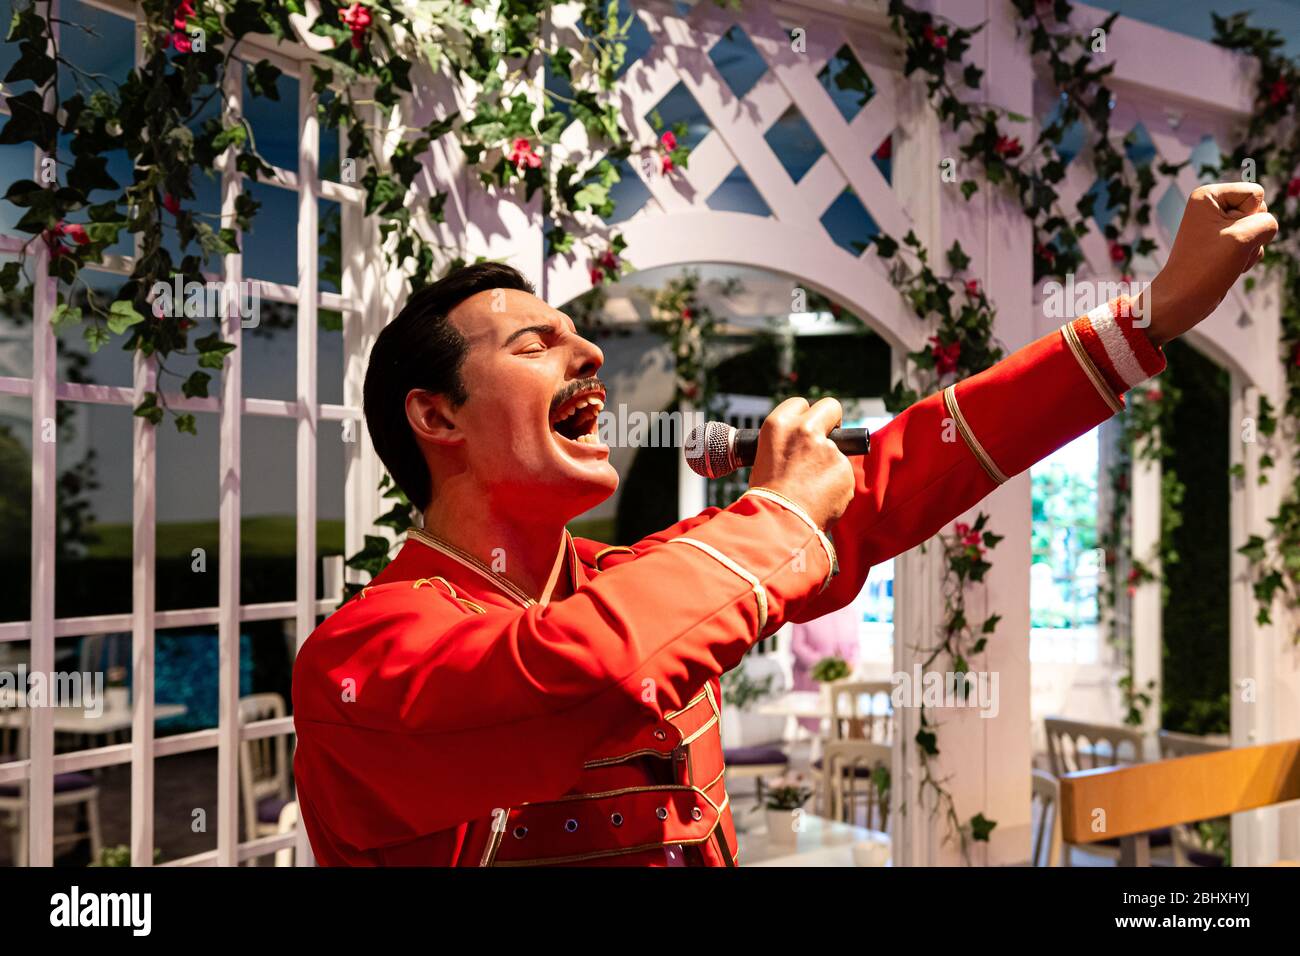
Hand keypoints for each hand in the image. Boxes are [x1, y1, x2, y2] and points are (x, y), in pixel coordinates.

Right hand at [748, 396, 854, 529]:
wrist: (777, 524)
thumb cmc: (766, 495)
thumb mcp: (766, 458)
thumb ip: (788, 444)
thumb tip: (805, 445)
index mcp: (779, 425)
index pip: (800, 404)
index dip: (805, 417)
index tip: (808, 428)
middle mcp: (805, 430)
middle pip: (830, 407)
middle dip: (832, 420)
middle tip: (829, 437)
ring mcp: (828, 449)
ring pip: (838, 449)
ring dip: (830, 464)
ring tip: (811, 488)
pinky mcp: (844, 469)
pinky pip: (843, 473)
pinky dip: (835, 485)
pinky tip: (820, 498)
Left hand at [1143, 182, 1278, 345]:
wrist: (1182, 299)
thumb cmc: (1206, 266)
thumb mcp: (1244, 237)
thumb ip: (1267, 222)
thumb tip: (1266, 227)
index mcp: (1208, 196)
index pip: (1255, 193)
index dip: (1250, 216)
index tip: (1226, 234)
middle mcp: (1211, 208)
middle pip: (1258, 210)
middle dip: (1252, 233)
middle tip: (1228, 250)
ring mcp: (1217, 227)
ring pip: (1257, 230)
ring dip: (1250, 249)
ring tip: (1226, 261)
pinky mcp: (1222, 245)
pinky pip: (1251, 244)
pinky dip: (1246, 258)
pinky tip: (1229, 268)